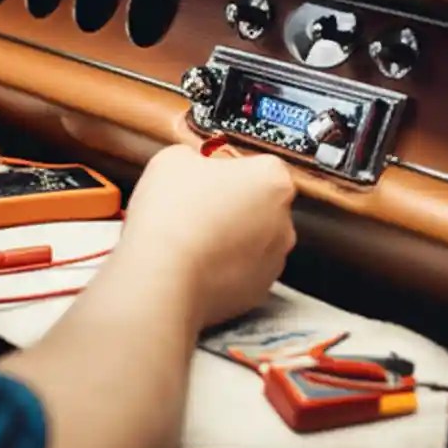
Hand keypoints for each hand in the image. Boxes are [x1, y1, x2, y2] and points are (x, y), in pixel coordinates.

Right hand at [113, 144, 297, 326]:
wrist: (163, 276)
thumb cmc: (171, 213)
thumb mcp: (173, 159)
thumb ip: (195, 156)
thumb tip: (196, 165)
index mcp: (272, 178)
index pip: (257, 165)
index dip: (226, 170)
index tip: (203, 179)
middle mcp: (284, 219)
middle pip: (259, 204)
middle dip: (232, 205)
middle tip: (194, 209)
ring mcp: (275, 259)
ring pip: (253, 240)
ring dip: (229, 238)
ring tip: (191, 241)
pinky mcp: (259, 291)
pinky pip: (243, 272)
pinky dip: (225, 269)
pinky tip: (196, 264)